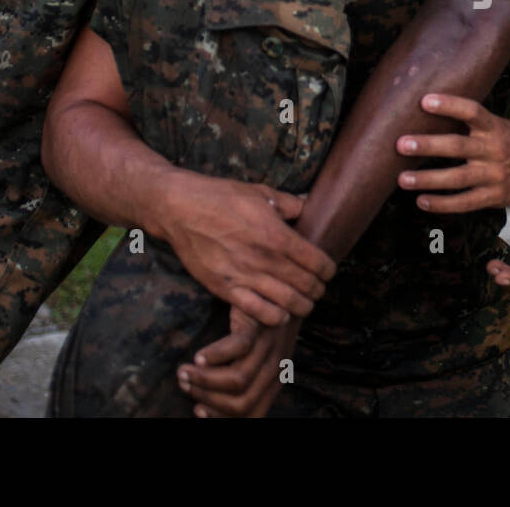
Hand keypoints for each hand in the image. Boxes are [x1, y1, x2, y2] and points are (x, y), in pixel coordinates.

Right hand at [161, 171, 334, 327]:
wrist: (180, 208)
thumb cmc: (222, 197)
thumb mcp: (261, 193)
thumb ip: (290, 204)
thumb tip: (309, 204)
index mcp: (278, 235)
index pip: (318, 262)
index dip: (329, 270)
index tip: (328, 271)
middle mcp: (265, 259)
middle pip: (307, 286)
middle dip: (318, 290)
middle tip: (317, 288)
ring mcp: (245, 276)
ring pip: (288, 304)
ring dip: (302, 306)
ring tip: (303, 303)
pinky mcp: (225, 289)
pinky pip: (259, 313)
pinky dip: (275, 316)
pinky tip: (279, 312)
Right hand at [176, 305, 298, 416]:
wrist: (283, 284)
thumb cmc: (262, 322)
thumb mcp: (260, 355)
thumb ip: (245, 376)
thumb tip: (211, 404)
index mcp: (275, 380)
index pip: (252, 414)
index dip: (220, 418)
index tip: (197, 410)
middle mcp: (276, 367)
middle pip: (242, 403)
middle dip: (207, 400)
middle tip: (185, 386)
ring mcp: (270, 346)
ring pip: (238, 380)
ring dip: (204, 381)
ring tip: (184, 372)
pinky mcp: (261, 324)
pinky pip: (238, 348)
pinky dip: (215, 356)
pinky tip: (197, 356)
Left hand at [396, 93, 509, 212]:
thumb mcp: (500, 123)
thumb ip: (473, 120)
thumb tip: (431, 103)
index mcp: (495, 127)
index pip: (472, 112)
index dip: (449, 105)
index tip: (425, 100)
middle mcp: (494, 150)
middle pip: (457, 146)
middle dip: (428, 145)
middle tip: (400, 144)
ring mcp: (494, 175)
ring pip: (457, 178)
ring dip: (427, 179)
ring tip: (402, 179)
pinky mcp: (494, 197)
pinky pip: (464, 203)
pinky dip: (442, 204)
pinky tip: (421, 201)